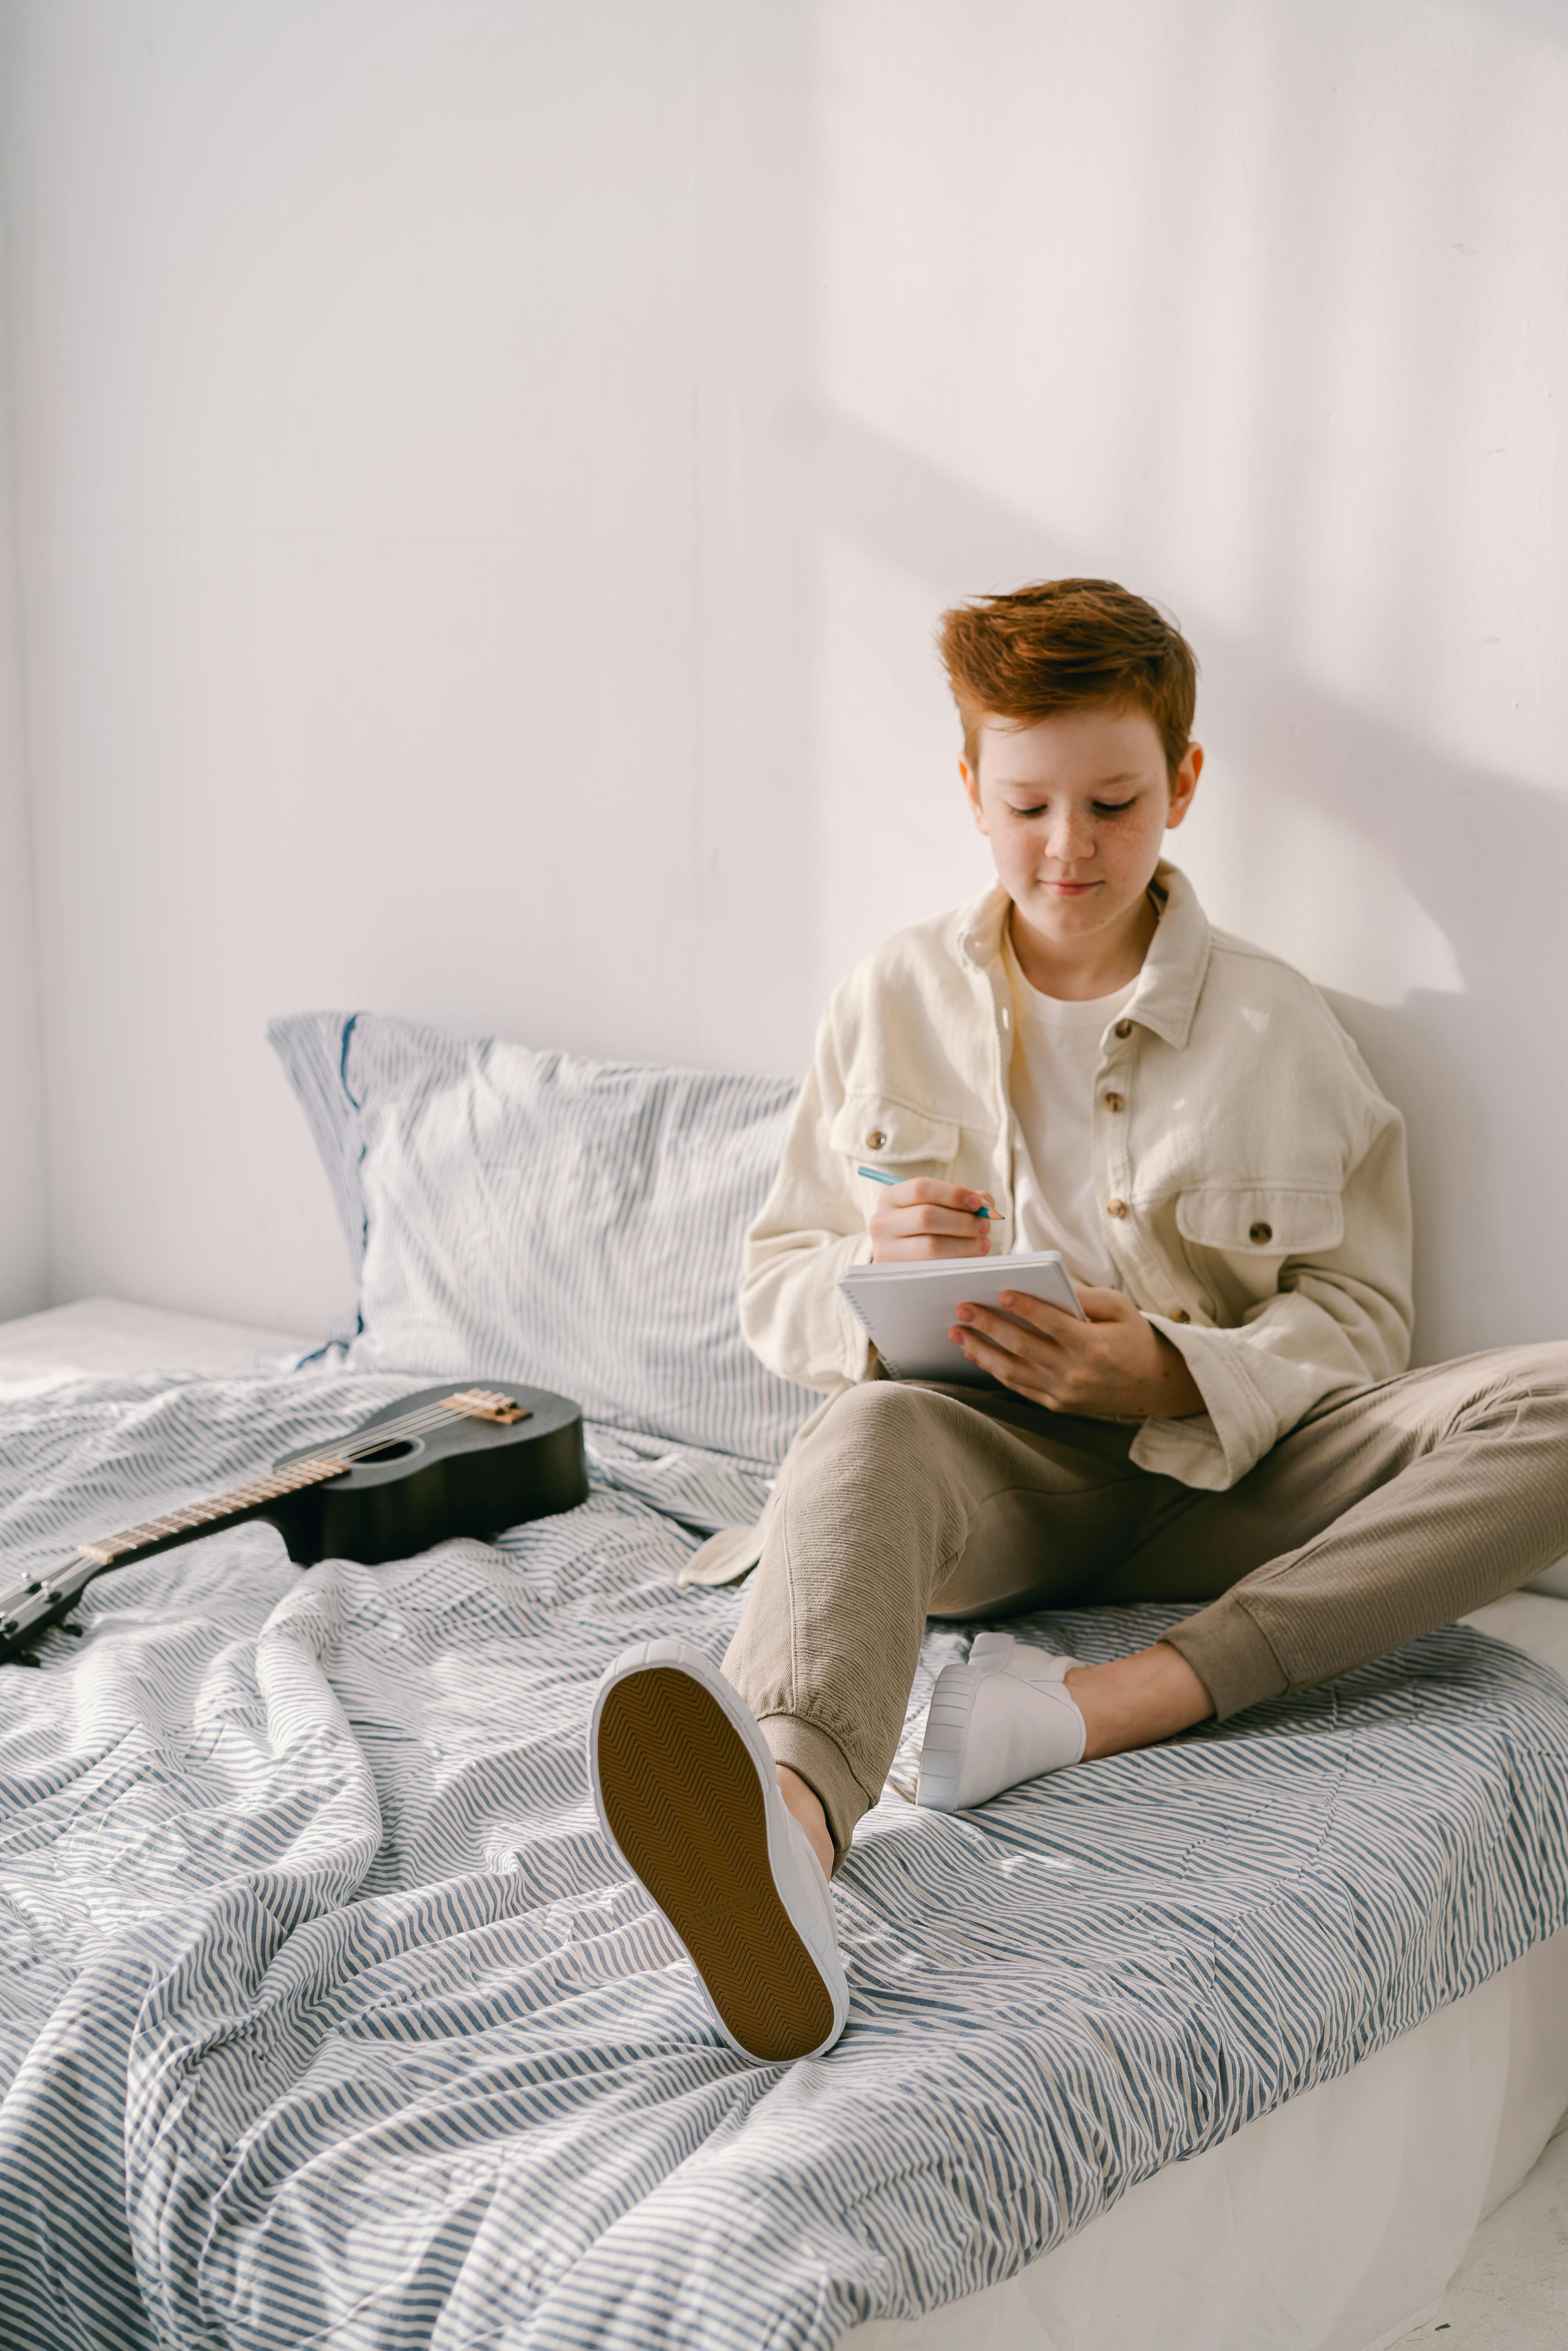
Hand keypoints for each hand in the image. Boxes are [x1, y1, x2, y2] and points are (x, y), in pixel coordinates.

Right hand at [869, 1178, 996, 1262]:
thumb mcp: (939, 1206)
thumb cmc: (927, 1227)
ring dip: (965, 1244)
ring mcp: (885, 1250)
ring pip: (931, 1245)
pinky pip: (933, 1268)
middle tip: (985, 1226)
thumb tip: (986, 1205)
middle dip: (963, 1221)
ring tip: (983, 1243)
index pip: (921, 1188)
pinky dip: (958, 1262)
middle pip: (926, 1216)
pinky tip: (972, 1258)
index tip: (977, 1202)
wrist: (904, 1258)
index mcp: (891, 1198)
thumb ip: (965, 1200)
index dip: (953, 1194)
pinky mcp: (896, 1273)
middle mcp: (882, 1222)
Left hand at [949, 1284, 1205, 1418]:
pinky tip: (977, 1354)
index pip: (1052, 1323)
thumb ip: (1085, 1296)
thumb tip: (1046, 1285)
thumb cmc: (1133, 1337)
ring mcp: (1064, 1392)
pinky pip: (1019, 1387)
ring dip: (981, 1351)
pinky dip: (995, 1370)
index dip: (1026, 1307)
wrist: (1153, 1383)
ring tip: (957, 1333)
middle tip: (962, 1308)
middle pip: (1023, 1347)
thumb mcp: (1119, 1308)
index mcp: (1093, 1345)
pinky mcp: (1058, 1405)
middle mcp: (1076, 1372)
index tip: (1001, 1290)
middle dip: (989, 1326)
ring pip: (1013, 1371)